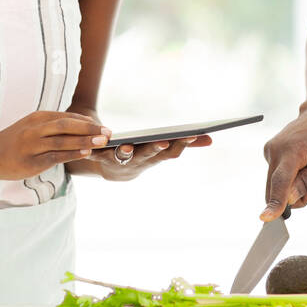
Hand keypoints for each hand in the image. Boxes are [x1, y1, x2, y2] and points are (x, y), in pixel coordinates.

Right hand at [0, 111, 110, 180]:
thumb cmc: (16, 141)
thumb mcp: (32, 127)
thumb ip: (54, 127)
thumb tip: (83, 129)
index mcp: (37, 117)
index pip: (67, 117)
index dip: (87, 122)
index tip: (103, 126)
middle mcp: (35, 128)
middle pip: (67, 126)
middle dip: (90, 129)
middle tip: (108, 132)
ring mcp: (32, 145)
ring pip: (62, 141)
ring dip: (85, 141)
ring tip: (102, 143)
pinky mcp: (30, 161)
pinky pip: (55, 157)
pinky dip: (72, 154)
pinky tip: (86, 154)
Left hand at [84, 135, 213, 180]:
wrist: (115, 173)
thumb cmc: (145, 155)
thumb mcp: (165, 149)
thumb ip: (185, 144)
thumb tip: (211, 139)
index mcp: (156, 157)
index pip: (171, 152)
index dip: (181, 144)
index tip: (191, 133)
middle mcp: (140, 161)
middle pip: (149, 154)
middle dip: (155, 148)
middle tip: (162, 141)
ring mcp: (121, 161)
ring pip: (123, 156)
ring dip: (125, 153)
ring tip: (127, 146)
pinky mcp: (102, 157)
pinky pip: (98, 154)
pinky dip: (95, 150)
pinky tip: (95, 141)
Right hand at [259, 96, 306, 220]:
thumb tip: (290, 200)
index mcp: (292, 150)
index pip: (280, 182)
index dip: (275, 203)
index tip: (266, 219)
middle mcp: (275, 149)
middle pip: (276, 188)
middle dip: (294, 196)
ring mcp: (270, 150)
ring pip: (276, 185)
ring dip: (294, 187)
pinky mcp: (271, 153)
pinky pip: (278, 177)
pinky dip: (291, 179)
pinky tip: (305, 165)